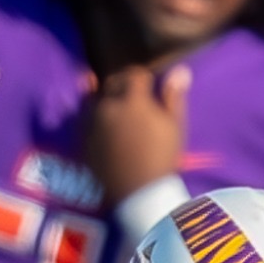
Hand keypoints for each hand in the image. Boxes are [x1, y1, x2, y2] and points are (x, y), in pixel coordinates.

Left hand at [87, 64, 190, 205]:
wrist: (139, 193)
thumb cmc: (163, 159)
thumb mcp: (175, 128)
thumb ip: (174, 97)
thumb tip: (180, 69)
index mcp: (133, 99)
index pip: (136, 74)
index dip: (144, 77)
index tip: (150, 83)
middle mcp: (108, 103)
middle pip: (112, 82)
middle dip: (123, 83)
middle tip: (134, 93)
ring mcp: (92, 118)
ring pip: (94, 95)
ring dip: (104, 95)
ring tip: (114, 102)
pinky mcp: (83, 135)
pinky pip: (84, 115)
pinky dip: (92, 112)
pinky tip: (100, 117)